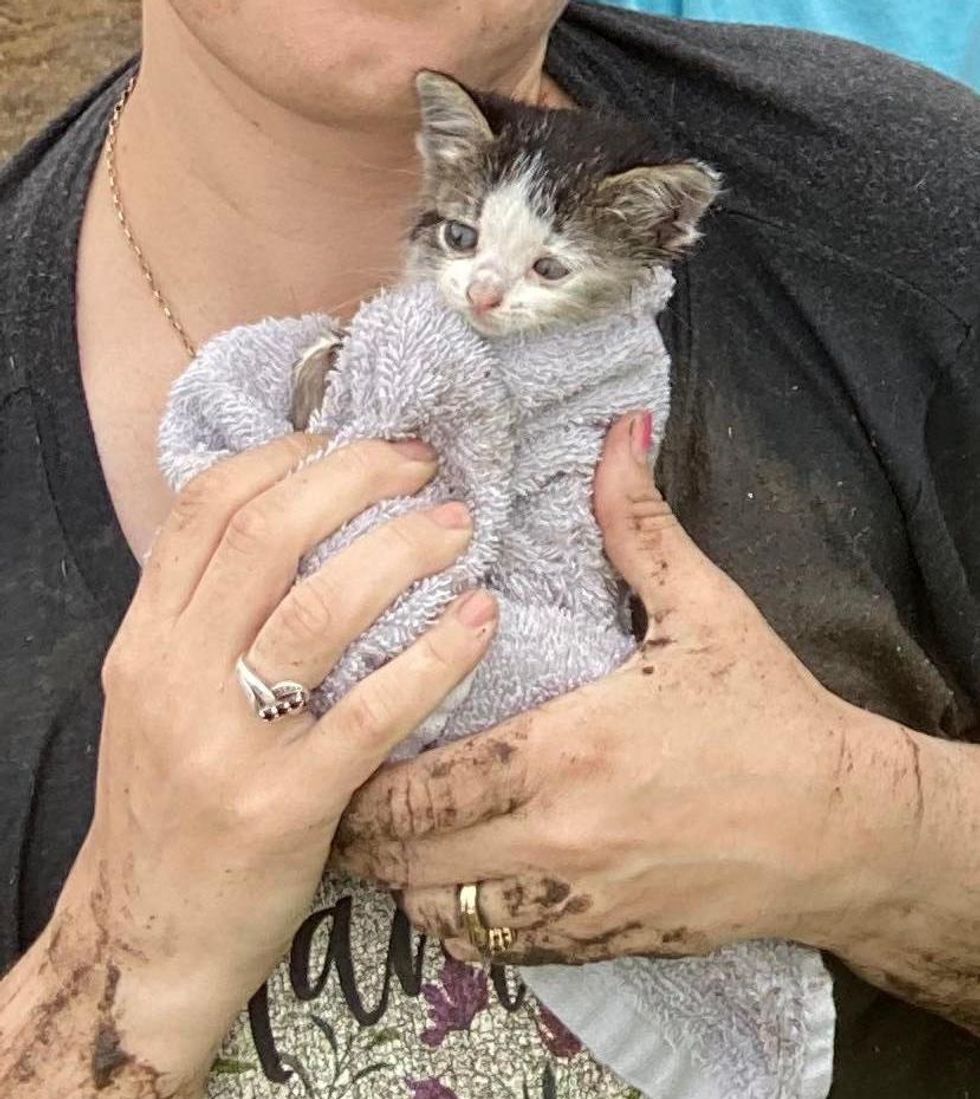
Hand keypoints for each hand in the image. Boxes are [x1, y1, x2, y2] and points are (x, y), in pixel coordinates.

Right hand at [35, 434, 496, 1092]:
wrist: (145, 941)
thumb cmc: (169, 809)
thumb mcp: (156, 700)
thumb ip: (205, 619)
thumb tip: (287, 529)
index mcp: (143, 641)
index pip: (204, 509)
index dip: (284, 455)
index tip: (348, 438)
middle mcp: (171, 677)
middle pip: (266, 536)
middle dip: (354, 479)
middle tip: (421, 465)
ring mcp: (224, 744)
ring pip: (318, 610)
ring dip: (401, 551)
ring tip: (459, 526)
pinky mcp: (283, 807)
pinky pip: (370, 712)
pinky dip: (434, 655)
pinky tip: (480, 618)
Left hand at [332, 412, 915, 965]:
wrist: (841, 830)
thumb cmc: (768, 716)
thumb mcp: (704, 610)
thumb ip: (639, 523)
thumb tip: (620, 431)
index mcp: (567, 750)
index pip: (420, 780)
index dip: (360, 767)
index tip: (337, 735)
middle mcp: (557, 839)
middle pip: (408, 853)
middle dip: (356, 826)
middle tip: (333, 782)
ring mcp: (573, 904)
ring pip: (437, 910)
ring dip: (399, 873)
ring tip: (383, 831)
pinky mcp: (597, 942)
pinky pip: (493, 947)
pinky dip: (454, 917)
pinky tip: (450, 879)